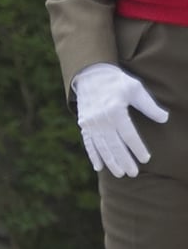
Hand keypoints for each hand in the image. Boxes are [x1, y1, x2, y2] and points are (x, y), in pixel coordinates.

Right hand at [74, 62, 168, 177]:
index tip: (146, 159)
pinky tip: (98, 167)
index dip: (138, 149)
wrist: (90, 73)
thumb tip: (164, 119)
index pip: (129, 135)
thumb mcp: (135, 88)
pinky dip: (93, 155)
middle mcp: (101, 119)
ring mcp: (91, 123)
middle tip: (133, 173)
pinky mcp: (84, 124)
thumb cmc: (116, 82)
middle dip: (125, 161)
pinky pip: (88, 143)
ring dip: (110, 162)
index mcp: (115, 110)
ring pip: (102, 147)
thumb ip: (149, 105)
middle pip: (115, 145)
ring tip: (120, 174)